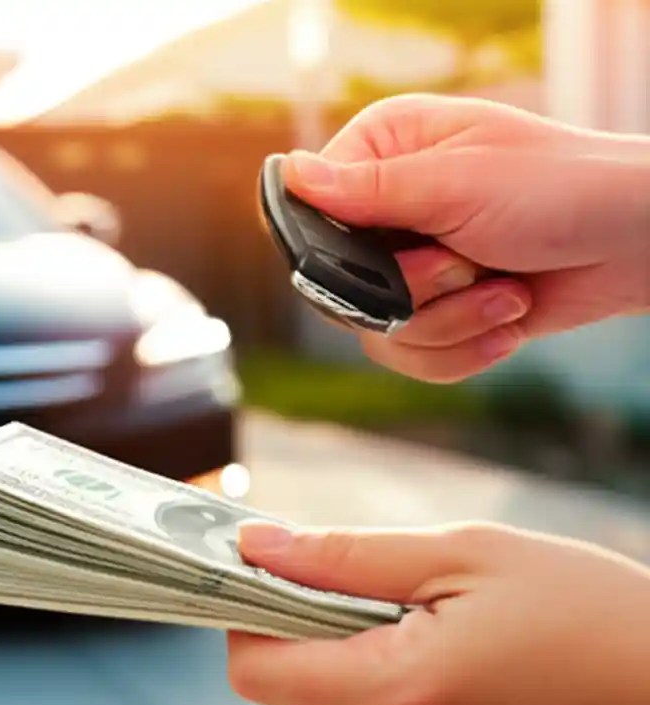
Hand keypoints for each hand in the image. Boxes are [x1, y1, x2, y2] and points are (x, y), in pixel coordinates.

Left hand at [227, 522, 649, 704]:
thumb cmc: (583, 611)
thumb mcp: (462, 555)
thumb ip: (347, 556)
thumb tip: (256, 544)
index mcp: (397, 691)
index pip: (255, 670)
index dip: (241, 609)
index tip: (260, 559)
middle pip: (281, 682)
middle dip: (286, 616)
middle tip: (334, 565)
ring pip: (319, 692)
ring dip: (328, 636)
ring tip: (396, 596)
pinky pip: (363, 702)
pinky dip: (364, 657)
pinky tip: (415, 626)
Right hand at [283, 93, 649, 382]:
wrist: (636, 245)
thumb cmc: (563, 188)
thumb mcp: (457, 183)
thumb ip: (369, 189)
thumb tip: (290, 174)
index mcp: (384, 149)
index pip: (309, 209)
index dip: (338, 249)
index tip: (388, 257)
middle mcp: (386, 205)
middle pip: (336, 282)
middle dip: (408, 294)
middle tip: (464, 268)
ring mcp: (409, 262)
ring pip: (374, 328)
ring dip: (446, 324)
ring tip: (502, 295)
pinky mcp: (437, 310)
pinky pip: (409, 355)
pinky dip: (460, 351)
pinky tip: (505, 321)